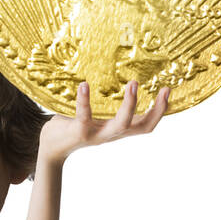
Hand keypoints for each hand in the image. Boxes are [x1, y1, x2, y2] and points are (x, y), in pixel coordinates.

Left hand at [38, 80, 169, 163]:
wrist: (51, 147)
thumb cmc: (76, 124)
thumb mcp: (97, 115)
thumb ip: (108, 103)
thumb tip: (116, 72)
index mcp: (118, 129)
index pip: (147, 125)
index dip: (161, 111)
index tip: (169, 90)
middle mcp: (111, 133)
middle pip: (142, 127)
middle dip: (156, 110)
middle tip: (163, 89)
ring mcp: (97, 134)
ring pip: (120, 124)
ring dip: (129, 105)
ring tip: (132, 84)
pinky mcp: (79, 132)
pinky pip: (84, 116)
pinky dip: (84, 100)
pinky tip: (84, 85)